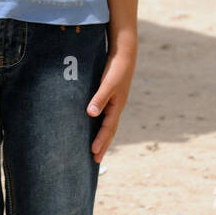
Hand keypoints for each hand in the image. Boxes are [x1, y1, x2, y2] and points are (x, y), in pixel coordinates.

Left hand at [86, 47, 135, 162]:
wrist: (124, 54)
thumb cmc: (117, 68)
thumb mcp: (108, 84)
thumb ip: (99, 98)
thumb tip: (91, 114)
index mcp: (117, 106)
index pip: (108, 128)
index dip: (101, 141)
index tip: (93, 153)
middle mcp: (116, 107)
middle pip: (110, 130)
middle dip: (103, 145)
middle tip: (96, 160)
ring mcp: (114, 102)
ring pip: (108, 124)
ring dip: (102, 137)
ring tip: (96, 149)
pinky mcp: (110, 96)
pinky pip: (105, 115)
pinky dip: (101, 125)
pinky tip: (94, 126)